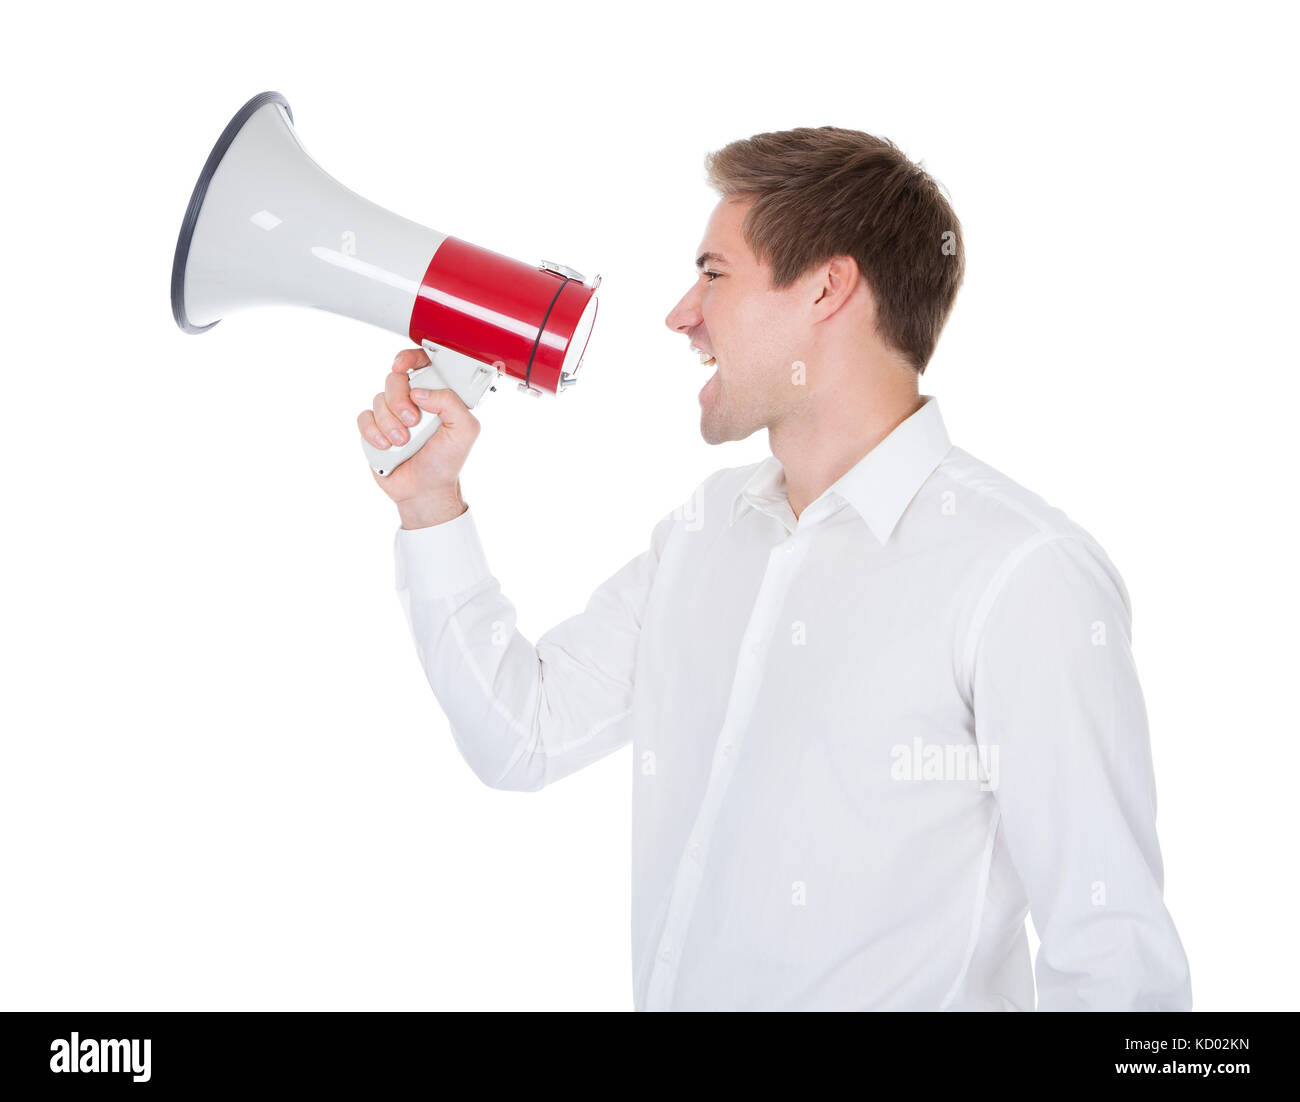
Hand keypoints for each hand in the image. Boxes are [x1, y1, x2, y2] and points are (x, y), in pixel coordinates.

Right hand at [358, 347, 480, 524]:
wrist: (424, 490)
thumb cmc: (446, 461)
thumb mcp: (464, 431)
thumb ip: (451, 403)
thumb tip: (420, 391)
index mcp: (436, 395)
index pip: (421, 364)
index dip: (409, 357)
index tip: (402, 366)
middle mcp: (413, 400)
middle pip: (394, 380)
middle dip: (399, 400)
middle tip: (412, 422)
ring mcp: (392, 414)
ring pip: (378, 399)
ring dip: (390, 423)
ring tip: (403, 442)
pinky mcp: (374, 428)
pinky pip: (364, 418)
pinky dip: (373, 432)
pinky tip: (386, 446)